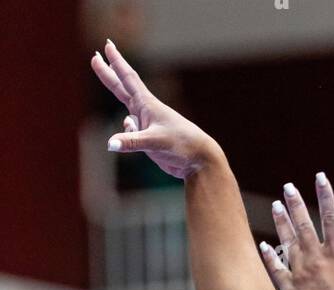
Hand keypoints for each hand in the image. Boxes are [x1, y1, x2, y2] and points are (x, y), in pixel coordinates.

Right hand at [91, 39, 218, 179]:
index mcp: (148, 104)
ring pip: (126, 107)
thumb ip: (132, 142)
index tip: (107, 45)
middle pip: (122, 87)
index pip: (128, 78)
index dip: (116, 62)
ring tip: (114, 86)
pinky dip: (128, 134)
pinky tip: (134, 135)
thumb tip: (110, 144)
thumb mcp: (155, 143)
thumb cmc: (181, 145)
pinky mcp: (148, 138)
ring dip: (117, 95)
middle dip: (108, 72)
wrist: (198, 160)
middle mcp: (145, 110)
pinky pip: (131, 131)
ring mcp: (146, 124)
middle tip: (95, 56)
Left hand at [259, 175, 333, 289]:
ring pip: (288, 242)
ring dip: (281, 223)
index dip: (326, 195)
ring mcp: (302, 274)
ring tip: (276, 207)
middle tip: (288, 187)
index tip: (320, 177)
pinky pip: (277, 270)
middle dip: (295, 203)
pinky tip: (263, 245)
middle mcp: (317, 259)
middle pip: (304, 224)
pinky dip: (270, 257)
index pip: (331, 217)